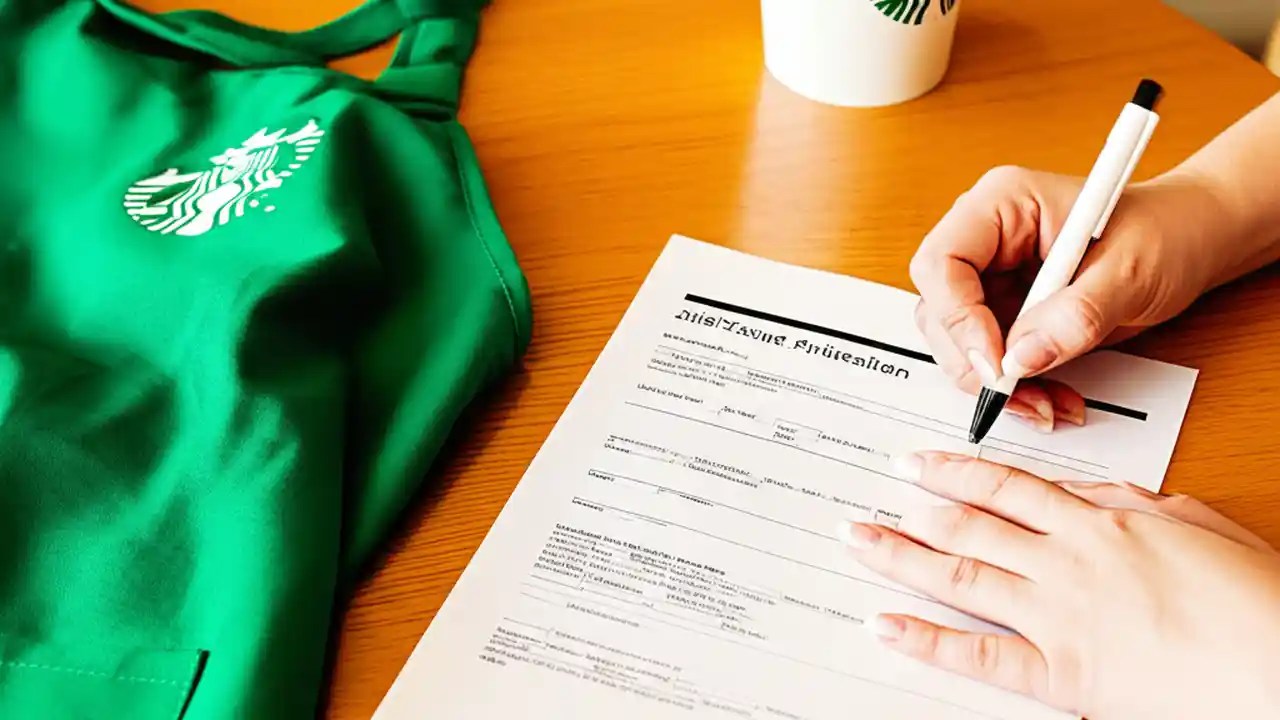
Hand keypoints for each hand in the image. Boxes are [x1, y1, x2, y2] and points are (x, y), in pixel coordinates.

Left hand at [841, 452, 1279, 718]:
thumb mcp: (1192, 523)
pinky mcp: (1061, 675)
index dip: (952, 471)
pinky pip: (978, 655)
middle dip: (914, 512)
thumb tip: (1080, 490)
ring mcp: (1057, 618)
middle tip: (870, 501)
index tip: (915, 463)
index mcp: (1098, 522)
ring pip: (960, 577)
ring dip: (901, 558)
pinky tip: (886, 625)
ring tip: (858, 543)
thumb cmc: (1252, 598)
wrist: (1277, 668)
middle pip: (970, 528)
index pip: (1006, 486)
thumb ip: (1127, 501)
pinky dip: (925, 640)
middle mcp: (1066, 563)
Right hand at [909, 167, 1223, 430]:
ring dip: (995, 384)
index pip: (942, 261)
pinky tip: (1051, 397)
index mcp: (1002, 204)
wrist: (1190, 242)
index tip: (995, 363)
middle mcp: (985, 240)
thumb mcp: (1131, 271)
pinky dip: (1015, 389)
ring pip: (957, 343)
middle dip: (974, 361)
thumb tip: (1021, 358)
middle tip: (1015, 394)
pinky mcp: (1004, 314)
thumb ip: (1076, 315)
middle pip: (939, 309)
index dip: (957, 317)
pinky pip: (988, 360)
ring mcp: (990, 279)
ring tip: (1047, 403)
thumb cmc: (1166, 231)